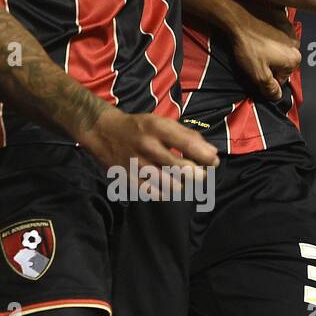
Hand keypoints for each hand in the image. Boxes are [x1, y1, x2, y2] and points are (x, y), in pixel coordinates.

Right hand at [79, 106, 218, 181]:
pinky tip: (166, 186)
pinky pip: (155, 194)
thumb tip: (211, 153)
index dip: (206, 156)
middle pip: (182, 169)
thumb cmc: (138, 126)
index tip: (213, 161)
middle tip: (199, 174)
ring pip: (171, 185)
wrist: (102, 131)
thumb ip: (186, 135)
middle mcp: (147, 146)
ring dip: (182, 185)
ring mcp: (137, 164)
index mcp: (157, 128)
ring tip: (181, 180)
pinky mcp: (128, 179)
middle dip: (198, 175)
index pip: (189, 144)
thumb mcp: (160, 121)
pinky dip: (165, 193)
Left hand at [229, 2, 300, 103]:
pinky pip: (277, 33)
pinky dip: (269, 36)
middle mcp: (297, 45)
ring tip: (254, 46)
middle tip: (253, 58)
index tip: (255, 71)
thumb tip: (277, 97)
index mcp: (294, 59)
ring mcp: (290, 30)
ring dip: (270, 50)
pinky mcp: (282, 19)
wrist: (240, 17)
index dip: (267, 78)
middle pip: (283, 62)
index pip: (282, 78)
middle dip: (270, 64)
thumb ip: (270, 88)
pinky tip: (257, 35)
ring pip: (280, 48)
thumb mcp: (258, 74)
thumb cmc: (249, 47)